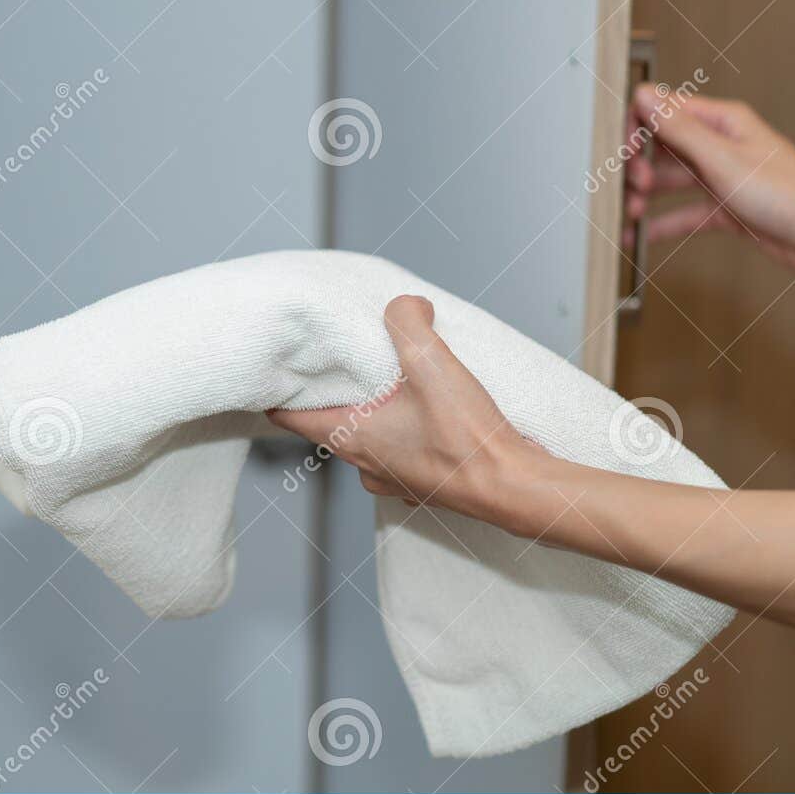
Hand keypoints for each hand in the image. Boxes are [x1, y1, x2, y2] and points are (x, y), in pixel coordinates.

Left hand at [266, 295, 544, 530]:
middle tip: (342, 361)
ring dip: (375, 413)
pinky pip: (401, 454)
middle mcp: (365, 465)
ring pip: (368, 440)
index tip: (281, 367)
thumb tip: (406, 305)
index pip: (288, 417)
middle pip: (329, 425)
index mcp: (351, 438)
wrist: (514, 488)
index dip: (280, 390)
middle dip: (334, 394)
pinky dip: (406, 433)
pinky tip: (430, 412)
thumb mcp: (432, 364)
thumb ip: (408, 323)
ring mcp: (394, 480)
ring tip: (393, 381)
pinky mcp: (425, 485)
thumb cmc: (467, 438)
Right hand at [625, 86, 794, 272]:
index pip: (662, 111)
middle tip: (631, 190)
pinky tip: (641, 236)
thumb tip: (645, 96)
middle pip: (659, 147)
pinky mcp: (724, 208)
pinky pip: (682, 213)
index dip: (636, 130)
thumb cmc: (792, 195)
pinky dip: (661, 224)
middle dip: (636, 167)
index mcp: (722, 122)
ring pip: (667, 181)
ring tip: (629, 215)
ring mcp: (720, 177)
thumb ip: (680, 129)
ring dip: (644, 197)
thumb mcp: (724, 160)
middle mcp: (719, 146)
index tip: (622, 154)